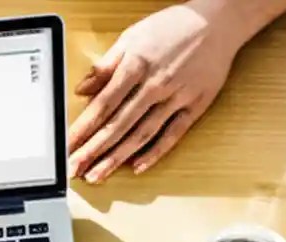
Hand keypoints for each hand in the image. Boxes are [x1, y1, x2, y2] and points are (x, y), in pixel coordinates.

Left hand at [68, 0, 250, 180]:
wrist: (219, 22)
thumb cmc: (172, 27)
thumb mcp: (132, 36)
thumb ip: (106, 65)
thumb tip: (82, 89)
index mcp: (136, 65)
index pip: (103, 104)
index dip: (83, 128)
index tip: (67, 145)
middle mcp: (155, 84)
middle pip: (118, 125)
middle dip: (93, 150)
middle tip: (74, 169)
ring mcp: (177, 97)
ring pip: (142, 134)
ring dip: (117, 158)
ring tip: (97, 175)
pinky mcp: (196, 105)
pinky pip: (173, 134)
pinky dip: (155, 153)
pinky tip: (136, 167)